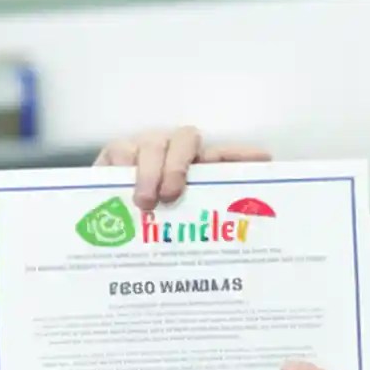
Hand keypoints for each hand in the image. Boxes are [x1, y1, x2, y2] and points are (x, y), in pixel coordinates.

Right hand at [93, 126, 270, 209]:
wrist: (108, 223)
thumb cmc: (152, 223)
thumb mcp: (181, 224)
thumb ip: (205, 222)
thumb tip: (240, 231)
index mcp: (197, 167)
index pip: (223, 155)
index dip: (241, 155)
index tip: (262, 160)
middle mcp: (174, 153)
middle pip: (186, 139)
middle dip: (180, 165)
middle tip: (171, 195)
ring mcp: (145, 150)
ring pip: (153, 145)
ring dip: (150, 172)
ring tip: (144, 200)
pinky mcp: (116, 154)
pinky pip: (121, 152)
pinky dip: (123, 168)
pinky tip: (122, 186)